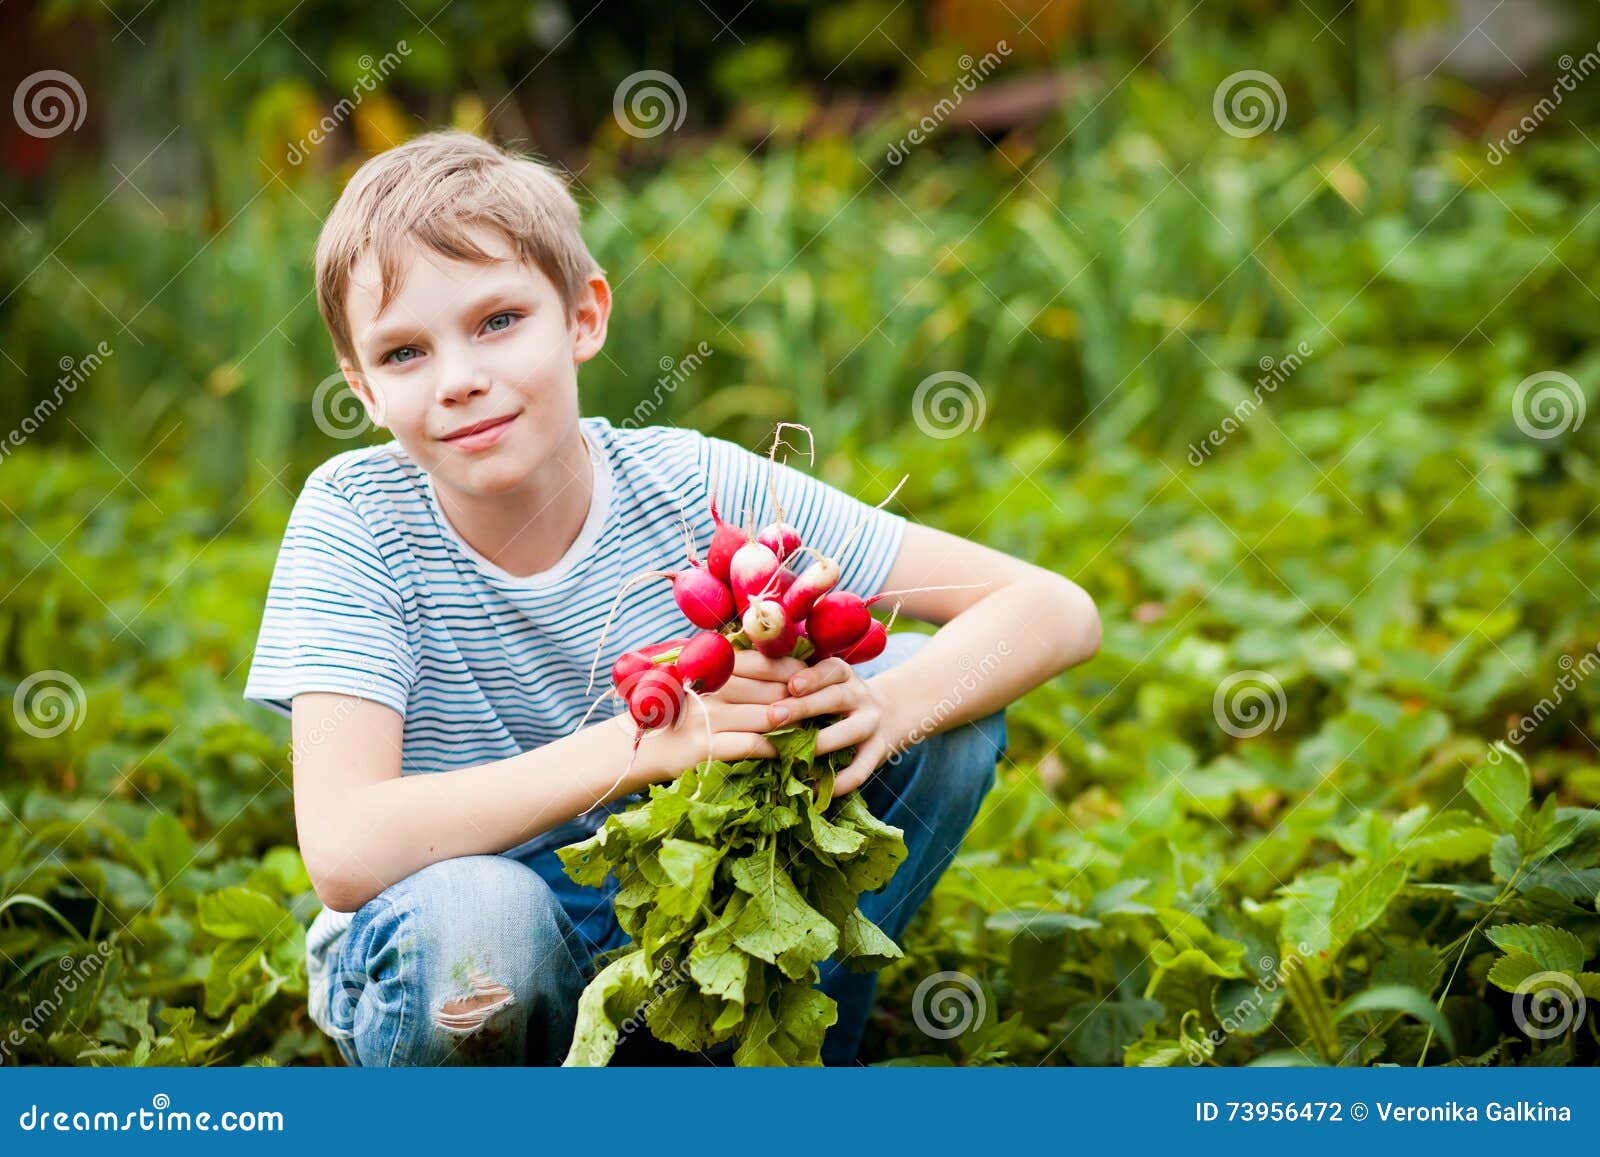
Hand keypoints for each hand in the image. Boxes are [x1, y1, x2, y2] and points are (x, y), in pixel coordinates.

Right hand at [640, 649, 805, 778]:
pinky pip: (751, 744)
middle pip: (769, 690)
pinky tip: (781, 750)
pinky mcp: (703, 747)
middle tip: (817, 707)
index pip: (761, 663)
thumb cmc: (681, 714)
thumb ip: (735, 675)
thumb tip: (787, 670)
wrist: (640, 747)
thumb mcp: (702, 685)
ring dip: (791, 724)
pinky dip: (773, 747)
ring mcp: (704, 718)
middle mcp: (707, 689)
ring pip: (765, 716)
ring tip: (806, 728)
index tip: (808, 680)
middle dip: (797, 700)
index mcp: (708, 667)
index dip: (791, 670)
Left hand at [763, 656, 888, 793]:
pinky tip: (810, 789)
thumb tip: (747, 682)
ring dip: (821, 743)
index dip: (812, 677)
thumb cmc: (835, 699)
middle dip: (805, 707)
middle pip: (836, 697)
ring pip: (850, 731)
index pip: (831, 669)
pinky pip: (859, 770)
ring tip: (792, 755)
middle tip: (774, 716)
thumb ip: (794, 682)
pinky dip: (836, 783)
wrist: (888, 714)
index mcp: (844, 675)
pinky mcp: (878, 753)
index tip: (790, 685)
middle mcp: (861, 696)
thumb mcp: (823, 682)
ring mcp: (872, 724)